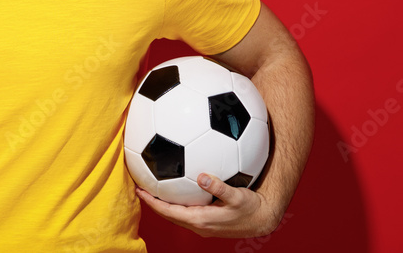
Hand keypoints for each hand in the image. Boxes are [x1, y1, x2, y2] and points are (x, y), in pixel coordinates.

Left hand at [136, 173, 280, 238]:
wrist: (263, 220)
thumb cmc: (251, 208)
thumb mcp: (237, 196)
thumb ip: (219, 187)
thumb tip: (203, 176)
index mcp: (201, 220)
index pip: (169, 212)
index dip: (153, 202)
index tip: (139, 191)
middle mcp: (199, 225)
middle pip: (168, 214)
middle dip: (153, 202)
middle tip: (139, 187)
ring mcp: (203, 225)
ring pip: (176, 215)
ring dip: (163, 204)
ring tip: (152, 189)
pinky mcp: (207, 221)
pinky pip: (185, 213)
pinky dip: (175, 203)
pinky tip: (176, 190)